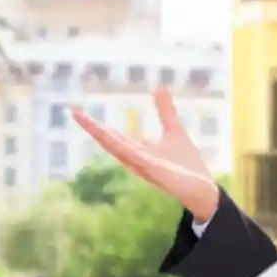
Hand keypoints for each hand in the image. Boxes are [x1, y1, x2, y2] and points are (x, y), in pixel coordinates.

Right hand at [72, 86, 218, 220]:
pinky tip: (115, 140)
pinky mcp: (156, 171)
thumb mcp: (174, 130)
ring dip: (103, 137)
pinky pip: (138, 159)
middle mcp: (135, 160)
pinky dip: (126, 149)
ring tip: (87, 122)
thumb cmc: (187, 163)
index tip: (77, 111)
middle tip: (74, 112)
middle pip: (109, 142)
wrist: (202, 189)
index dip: (95, 125)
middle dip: (92, 128)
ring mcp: (144, 166)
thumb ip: (165, 110)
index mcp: (137, 151)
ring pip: (119, 150)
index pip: (111, 136)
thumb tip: (159, 87)